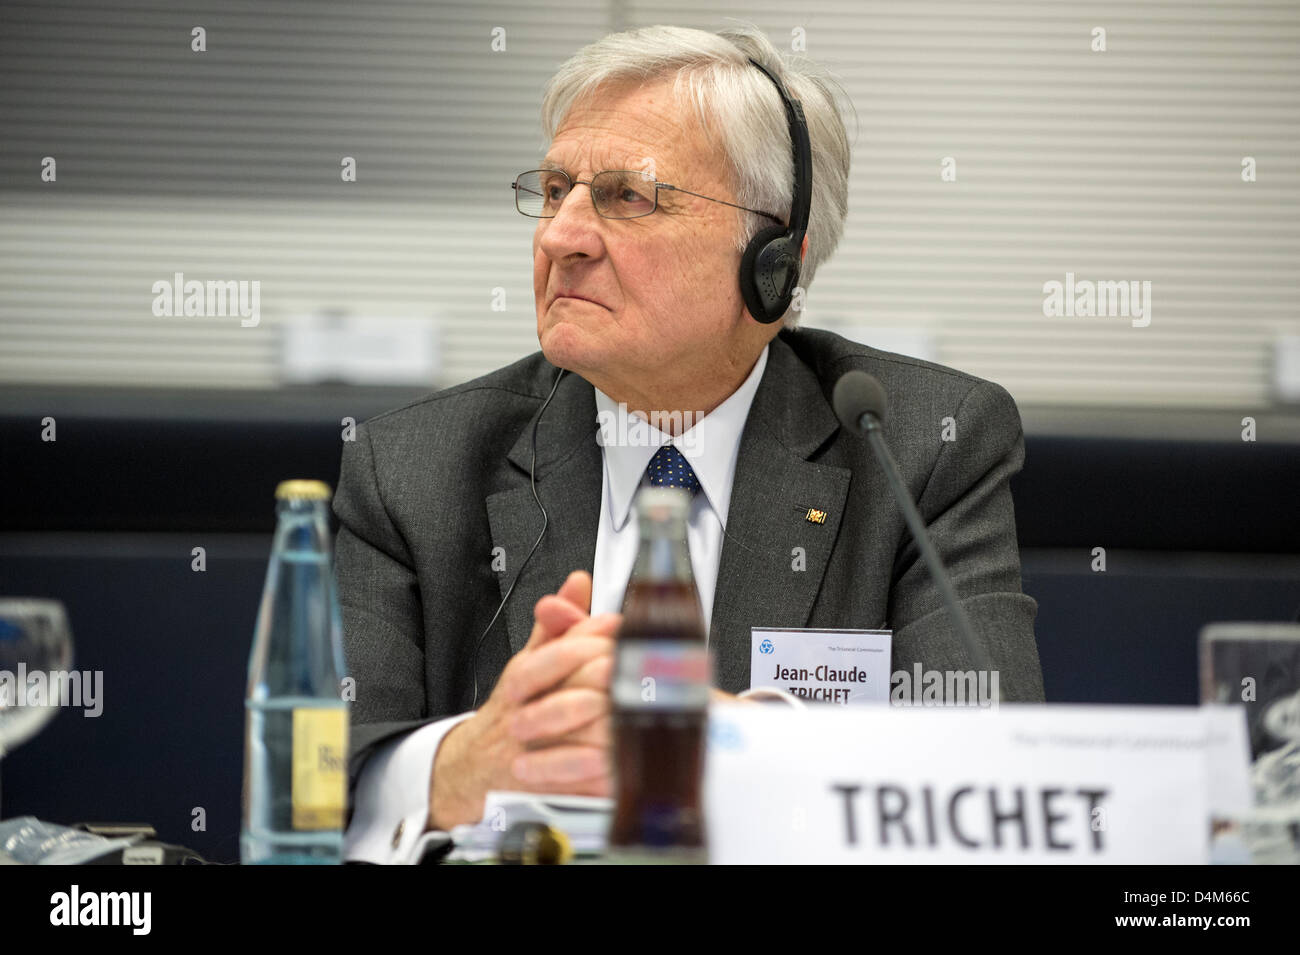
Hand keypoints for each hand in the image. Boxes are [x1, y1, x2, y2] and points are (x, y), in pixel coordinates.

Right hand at [426, 570, 618, 830]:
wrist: (474, 767)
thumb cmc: (512, 710)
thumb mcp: (529, 661)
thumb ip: (557, 625)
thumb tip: (578, 582)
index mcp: (521, 682)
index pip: (550, 658)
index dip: (587, 640)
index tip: (618, 628)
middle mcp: (525, 718)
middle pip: (568, 696)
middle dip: (606, 680)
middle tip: (638, 667)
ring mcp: (534, 755)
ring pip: (574, 739)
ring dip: (609, 723)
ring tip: (636, 707)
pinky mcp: (548, 789)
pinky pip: (578, 781)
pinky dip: (603, 770)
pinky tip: (627, 753)